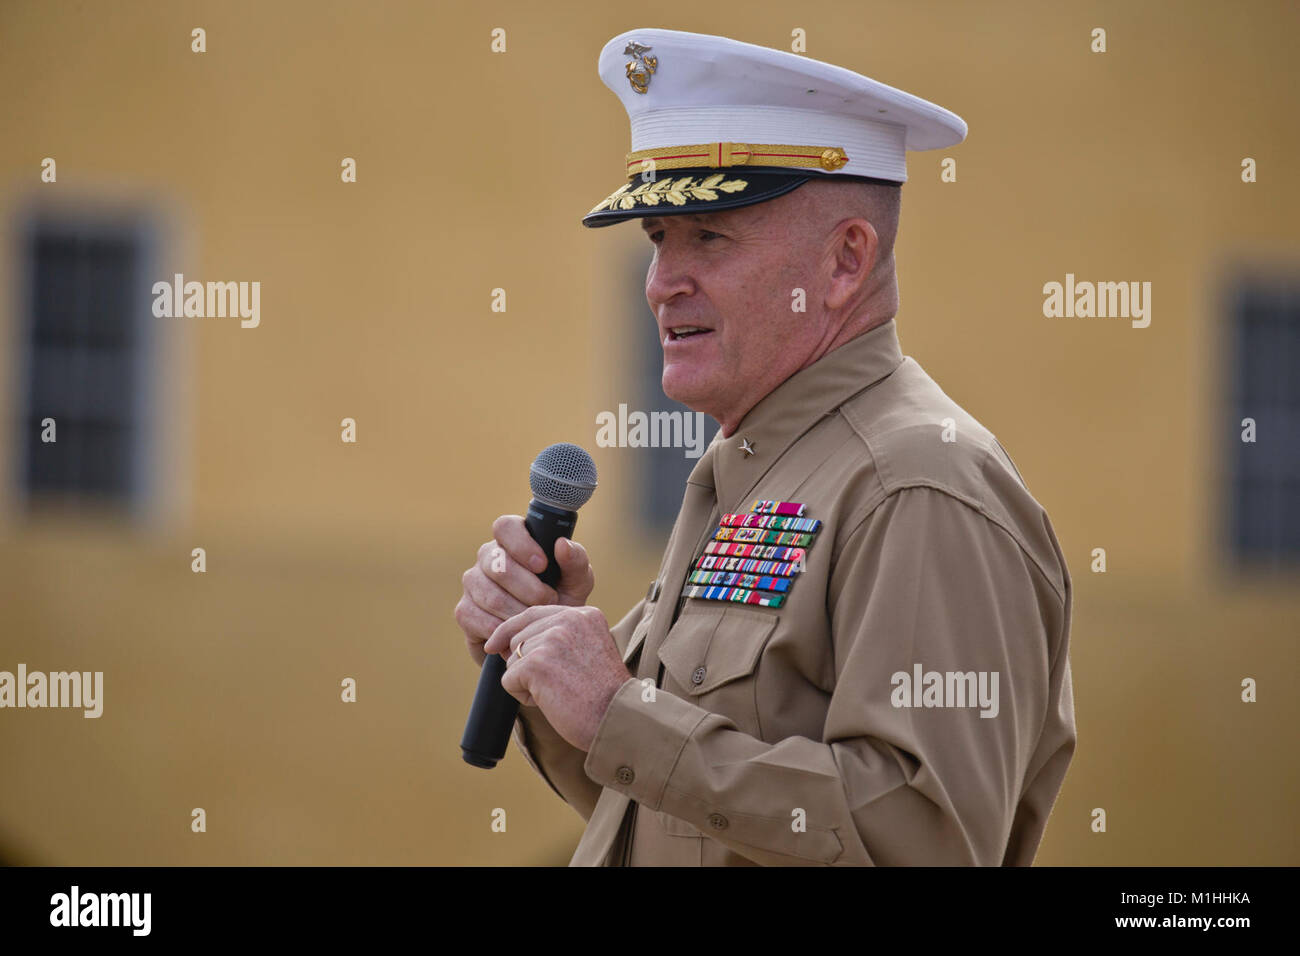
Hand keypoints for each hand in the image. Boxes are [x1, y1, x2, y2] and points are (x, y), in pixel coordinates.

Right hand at [454, 515, 594, 665]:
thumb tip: (561, 544)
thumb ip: (575, 561)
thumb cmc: (561, 602)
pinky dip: (503, 630)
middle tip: (550, 602)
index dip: (521, 544)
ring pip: (491, 595)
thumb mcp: (576, 582)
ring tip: (537, 619)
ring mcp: (473, 583)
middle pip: (498, 566)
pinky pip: (479, 619)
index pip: (505, 527)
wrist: (542, 639)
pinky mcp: (464, 611)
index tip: (543, 566)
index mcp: (513, 540)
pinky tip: (518, 633)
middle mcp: (488, 557)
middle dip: (530, 589)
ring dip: (519, 612)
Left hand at [483, 605, 631, 751]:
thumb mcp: (587, 651)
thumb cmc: (603, 695)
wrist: (618, 719)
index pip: (533, 613)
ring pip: (513, 660)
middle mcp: (568, 619)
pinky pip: (509, 679)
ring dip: (528, 682)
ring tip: (560, 692)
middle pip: (518, 637)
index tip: (495, 645)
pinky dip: (524, 697)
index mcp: (583, 614)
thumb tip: (504, 643)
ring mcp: (551, 639)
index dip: (510, 630)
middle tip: (560, 684)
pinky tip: (552, 702)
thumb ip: (557, 638)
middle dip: (527, 665)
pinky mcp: (536, 663)